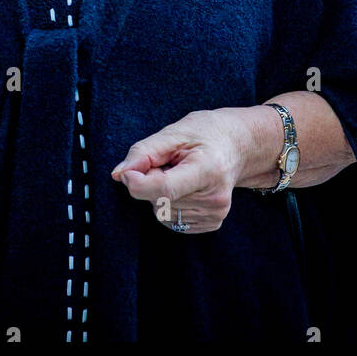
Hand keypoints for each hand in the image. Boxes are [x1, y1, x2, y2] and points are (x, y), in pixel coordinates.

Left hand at [111, 109, 248, 233]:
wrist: (237, 145)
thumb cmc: (205, 133)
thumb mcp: (174, 132)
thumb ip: (144, 152)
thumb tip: (119, 175)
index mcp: (209, 169)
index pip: (165, 189)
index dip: (139, 183)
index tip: (127, 173)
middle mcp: (215, 197)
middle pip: (159, 201)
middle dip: (151, 182)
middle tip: (167, 162)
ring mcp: (215, 214)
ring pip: (162, 213)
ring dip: (159, 194)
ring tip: (179, 173)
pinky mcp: (212, 223)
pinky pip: (171, 221)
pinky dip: (169, 204)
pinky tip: (184, 187)